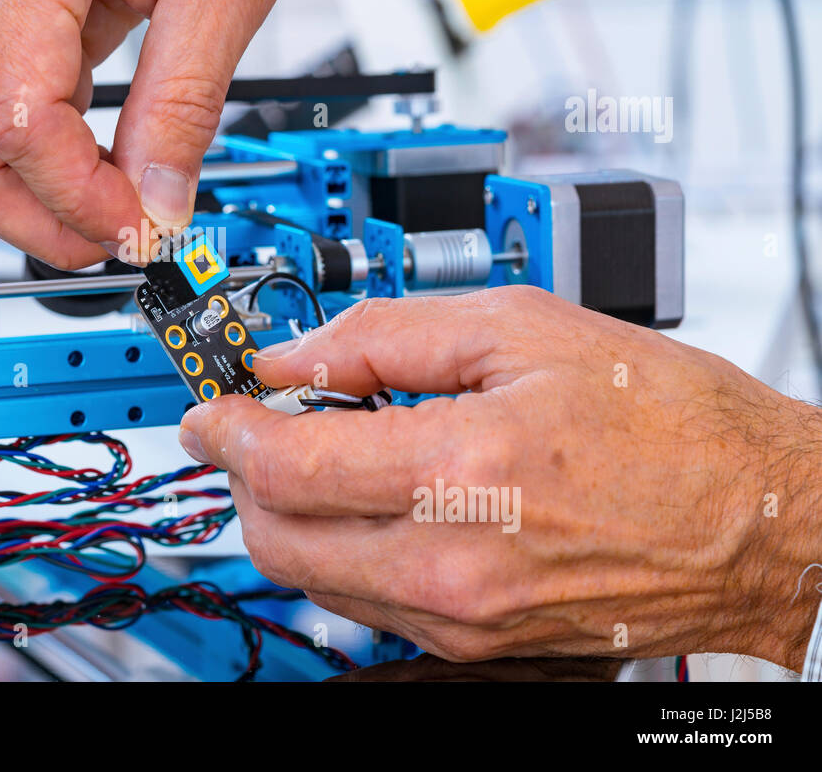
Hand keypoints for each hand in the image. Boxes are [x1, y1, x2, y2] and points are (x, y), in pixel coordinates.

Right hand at [0, 0, 293, 267]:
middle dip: (46, 222)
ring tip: (124, 211)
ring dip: (40, 204)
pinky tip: (102, 174)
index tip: (142, 228)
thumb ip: (187, 100)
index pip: (15, 123)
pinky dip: (44, 168)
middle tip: (129, 240)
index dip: (77, 199)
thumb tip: (159, 203)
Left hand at [179, 286, 821, 669]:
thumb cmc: (667, 421)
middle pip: (277, 537)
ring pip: (312, 579)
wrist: (763, 520)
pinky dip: (342, 549)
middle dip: (240, 478)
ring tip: (321, 451)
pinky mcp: (477, 644)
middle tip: (247, 426)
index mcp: (460, 470)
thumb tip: (293, 354)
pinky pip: (368, 604)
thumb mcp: (520, 329)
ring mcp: (463, 618)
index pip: (284, 465)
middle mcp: (452, 564)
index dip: (225, 429)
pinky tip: (375, 497)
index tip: (210, 406)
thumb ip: (385, 335)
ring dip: (287, 514)